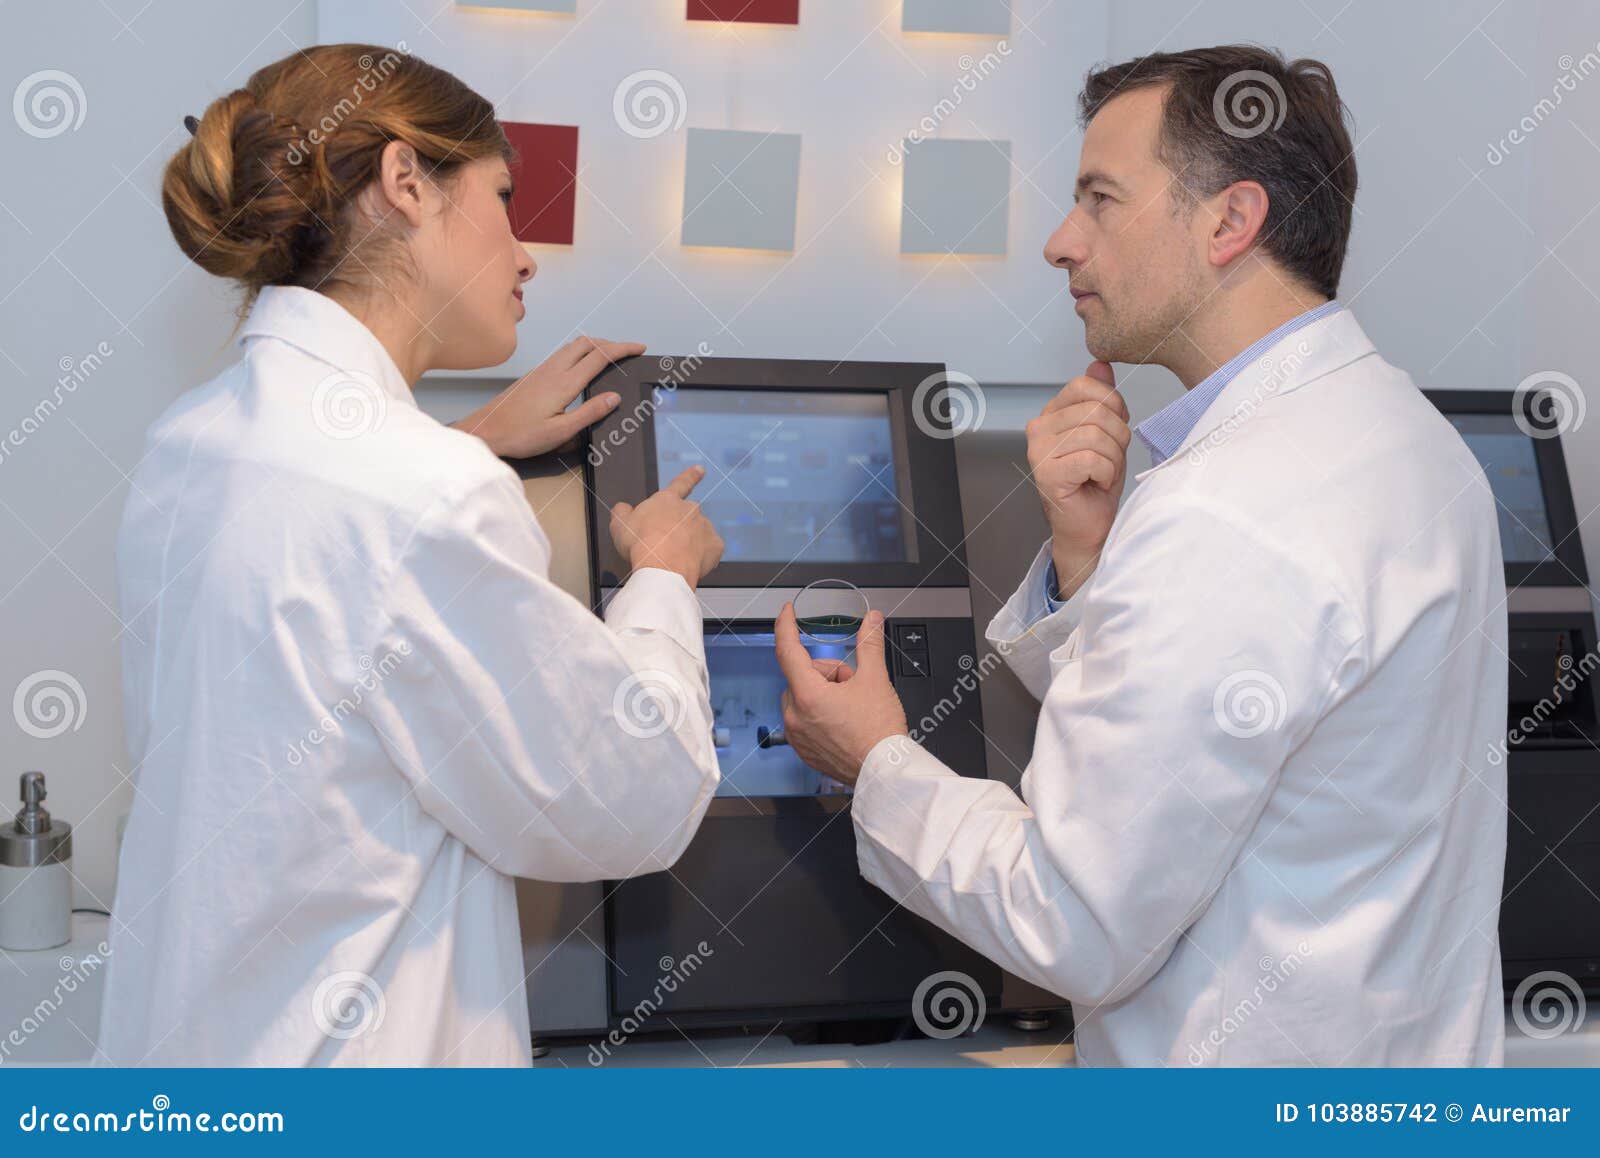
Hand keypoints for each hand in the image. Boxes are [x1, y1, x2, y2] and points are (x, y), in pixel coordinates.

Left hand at [451, 335, 643, 457]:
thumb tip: (613, 398)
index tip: (639, 348)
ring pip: (574, 345)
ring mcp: (543, 369)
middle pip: (587, 343)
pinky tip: (582, 364)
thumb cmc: (520, 434)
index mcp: (564, 383)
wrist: (488, 429)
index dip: (623, 349)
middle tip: (628, 350)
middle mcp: (553, 370)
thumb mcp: (560, 432)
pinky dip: (581, 351)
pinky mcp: (535, 374)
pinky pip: (563, 352)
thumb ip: (589, 413)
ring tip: (610, 355)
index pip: (600, 356)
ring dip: (596, 345)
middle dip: (611, 342)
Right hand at [609, 465, 724, 588]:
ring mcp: (705, 526)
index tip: (700, 469)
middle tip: (664, 546)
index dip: (691, 476)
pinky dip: (702, 557)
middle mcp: (690, 509)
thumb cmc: (641, 544)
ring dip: (689, 544)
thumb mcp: (620, 524)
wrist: (662, 566)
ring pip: (699, 535)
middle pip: (686, 518)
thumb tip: (623, 508)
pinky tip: (689, 564)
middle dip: (678, 529)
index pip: (681, 483)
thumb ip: (622, 512)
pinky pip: (710, 551)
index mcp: (667, 501)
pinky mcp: (715, 545)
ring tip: (673, 558)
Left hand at [775, 604, 909, 786]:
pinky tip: (844, 721)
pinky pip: (804, 719)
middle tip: (853, 684)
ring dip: (824, 693)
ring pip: (803, 697)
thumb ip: (869, 644)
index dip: (786, 626)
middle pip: (803, 675)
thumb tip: (871, 620)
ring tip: (851, 706)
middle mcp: (796, 716)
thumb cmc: (879, 733)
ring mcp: (798, 736)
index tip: (787, 612)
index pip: (787, 650)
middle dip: (828, 673)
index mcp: (808, 695)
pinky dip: (820, 713)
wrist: (885, 772)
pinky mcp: (804, 750)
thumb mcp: (876, 680)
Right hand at [1026, 360, 1130, 599]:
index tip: (1113, 431)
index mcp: (1051, 415)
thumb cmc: (1095, 482)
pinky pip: (1092, 459)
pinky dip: (1105, 474)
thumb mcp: (1106, 433)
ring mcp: (1039, 452)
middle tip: (1109, 461)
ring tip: (1102, 474)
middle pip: (1096, 411)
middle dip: (1117, 437)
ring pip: (1096, 435)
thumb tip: (1100, 364)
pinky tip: (1095, 484)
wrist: (1088, 528)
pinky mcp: (1047, 474)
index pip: (1085, 386)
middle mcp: (1038, 429)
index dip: (1112, 405)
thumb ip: (1101, 399)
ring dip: (1112, 459)